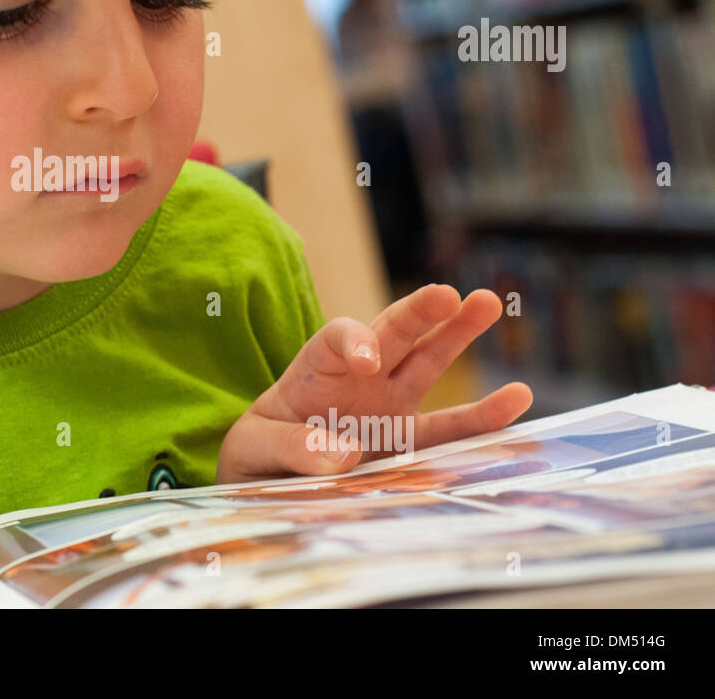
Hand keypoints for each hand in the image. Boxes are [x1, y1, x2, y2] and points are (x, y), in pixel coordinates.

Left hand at [216, 284, 531, 483]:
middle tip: (449, 292)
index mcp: (317, 367)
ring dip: (456, 333)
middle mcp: (359, 377)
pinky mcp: (407, 440)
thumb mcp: (253, 446)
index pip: (339, 337)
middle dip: (420, 312)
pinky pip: (448, 429)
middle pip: (392, 333)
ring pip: (427, 362)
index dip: (356, 341)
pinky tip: (518, 397)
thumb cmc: (256, 452)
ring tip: (489, 300)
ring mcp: (388, 404)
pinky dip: (482, 417)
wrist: (266, 480)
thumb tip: (340, 453)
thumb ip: (288, 446)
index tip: (367, 360)